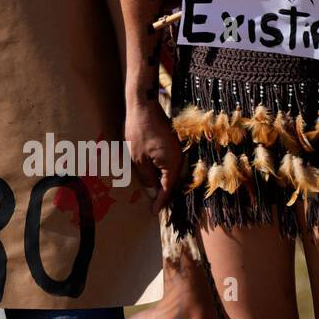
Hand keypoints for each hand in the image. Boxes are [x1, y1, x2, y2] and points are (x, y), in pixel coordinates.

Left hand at [125, 98, 181, 214]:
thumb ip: (147, 178)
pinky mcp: (173, 144)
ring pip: (172, 173)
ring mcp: (177, 151)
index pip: (168, 189)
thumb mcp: (138, 158)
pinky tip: (156, 177)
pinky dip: (163, 173)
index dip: (161, 202)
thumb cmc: (138, 131)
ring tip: (155, 196)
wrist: (144, 105)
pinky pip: (170, 164)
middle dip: (164, 195)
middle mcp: (179, 158)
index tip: (154, 213)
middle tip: (155, 208)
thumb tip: (154, 194)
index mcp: (172, 164)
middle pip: (173, 183)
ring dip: (164, 184)